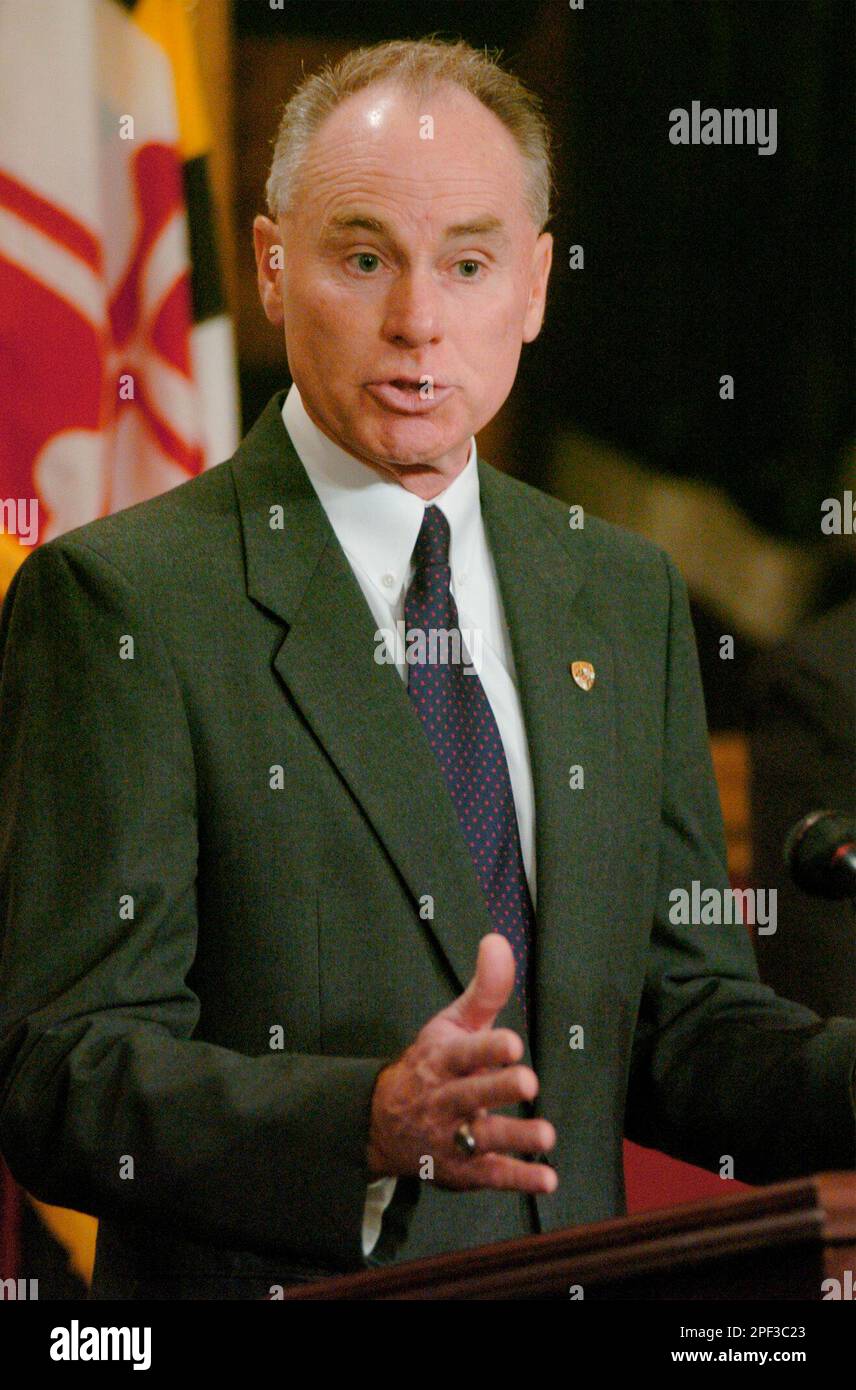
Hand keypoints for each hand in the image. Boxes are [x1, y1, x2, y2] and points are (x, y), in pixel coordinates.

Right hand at [366, 934, 557, 1193]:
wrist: (382, 1121)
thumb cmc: (431, 1064)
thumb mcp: (450, 1024)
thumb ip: (484, 989)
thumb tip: (498, 940)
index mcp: (440, 1059)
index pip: (463, 1052)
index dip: (486, 1048)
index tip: (511, 1042)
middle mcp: (444, 1099)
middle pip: (471, 1093)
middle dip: (497, 1089)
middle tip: (528, 1081)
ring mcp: (451, 1136)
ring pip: (482, 1139)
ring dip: (514, 1138)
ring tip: (546, 1135)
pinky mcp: (462, 1169)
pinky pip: (491, 1176)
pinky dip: (518, 1178)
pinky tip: (547, 1178)